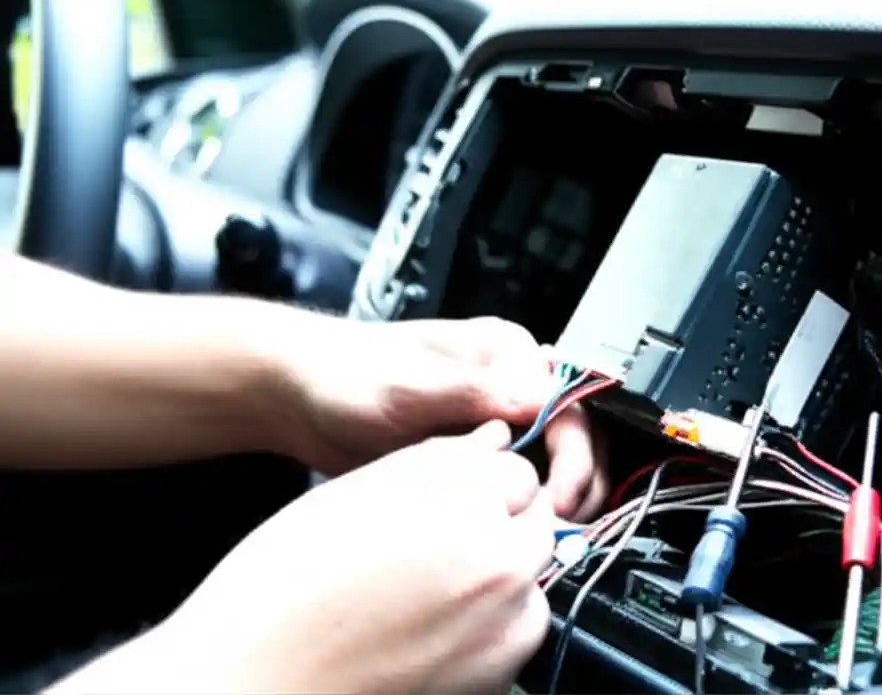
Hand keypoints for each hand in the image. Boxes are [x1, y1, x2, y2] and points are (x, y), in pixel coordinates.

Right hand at [57, 423, 554, 693]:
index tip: (457, 503)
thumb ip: (436, 464)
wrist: (256, 682)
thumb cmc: (282, 590)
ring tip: (426, 594)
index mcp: (457, 494)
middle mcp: (492, 549)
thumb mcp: (352, 496)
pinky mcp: (501, 670)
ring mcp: (504, 615)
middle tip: (437, 551)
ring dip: (501, 577)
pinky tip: (432, 630)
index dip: (484, 485)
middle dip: (500, 528)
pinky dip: (495, 627)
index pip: (517, 470)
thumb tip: (490, 441)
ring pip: (533, 576)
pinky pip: (522, 629)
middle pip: (535, 522)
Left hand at [278, 314, 608, 519]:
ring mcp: (495, 417)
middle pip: (574, 434)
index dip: (575, 455)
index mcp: (507, 353)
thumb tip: (539, 397)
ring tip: (546, 535)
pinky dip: (525, 504)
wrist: (298, 397)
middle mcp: (511, 382)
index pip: (571, 404)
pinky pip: (518, 478)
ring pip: (552, 460)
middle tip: (561, 525)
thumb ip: (473, 391)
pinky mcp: (475, 450)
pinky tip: (516, 530)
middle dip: (578, 481)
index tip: (560, 498)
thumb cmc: (345, 376)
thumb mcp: (409, 384)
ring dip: (557, 497)